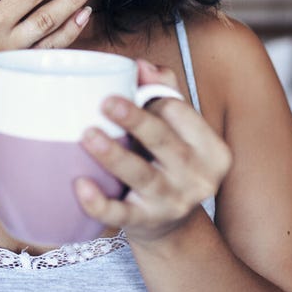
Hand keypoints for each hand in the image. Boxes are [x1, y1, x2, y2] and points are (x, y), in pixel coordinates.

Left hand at [74, 60, 231, 243]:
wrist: (173, 227)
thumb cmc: (170, 163)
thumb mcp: (179, 131)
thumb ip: (164, 93)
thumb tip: (141, 65)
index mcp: (212, 150)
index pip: (180, 115)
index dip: (152, 101)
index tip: (123, 93)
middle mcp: (198, 177)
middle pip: (165, 142)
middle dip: (137, 121)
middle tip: (107, 103)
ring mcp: (173, 203)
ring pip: (142, 176)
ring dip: (115, 156)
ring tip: (88, 136)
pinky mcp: (146, 223)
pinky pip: (121, 214)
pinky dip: (100, 203)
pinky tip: (80, 186)